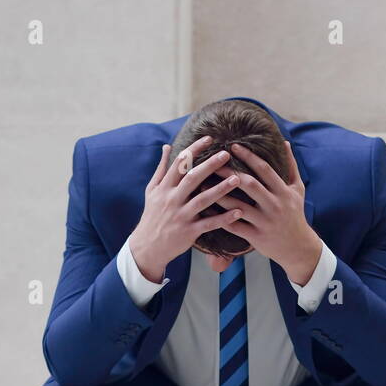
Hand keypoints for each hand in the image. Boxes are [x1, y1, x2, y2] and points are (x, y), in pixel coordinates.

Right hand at [128, 137, 244, 282]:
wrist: (147, 247)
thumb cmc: (153, 215)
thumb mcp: (152, 190)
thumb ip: (162, 168)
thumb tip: (167, 146)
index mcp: (164, 187)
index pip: (179, 163)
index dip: (194, 149)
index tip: (209, 139)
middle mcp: (172, 199)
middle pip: (192, 178)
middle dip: (210, 165)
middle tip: (226, 154)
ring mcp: (181, 216)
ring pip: (203, 200)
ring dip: (220, 189)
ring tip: (237, 179)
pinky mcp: (188, 232)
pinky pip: (209, 224)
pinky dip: (224, 218)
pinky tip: (238, 211)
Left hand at [214, 140, 322, 284]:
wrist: (298, 247)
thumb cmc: (295, 214)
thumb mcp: (298, 189)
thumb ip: (291, 166)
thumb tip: (285, 143)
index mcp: (283, 191)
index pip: (264, 169)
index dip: (249, 156)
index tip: (233, 146)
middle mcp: (275, 205)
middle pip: (250, 185)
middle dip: (230, 172)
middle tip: (213, 162)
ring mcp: (265, 222)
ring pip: (238, 206)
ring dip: (220, 195)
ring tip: (203, 185)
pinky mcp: (256, 237)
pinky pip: (235, 226)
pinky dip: (220, 218)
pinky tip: (207, 210)